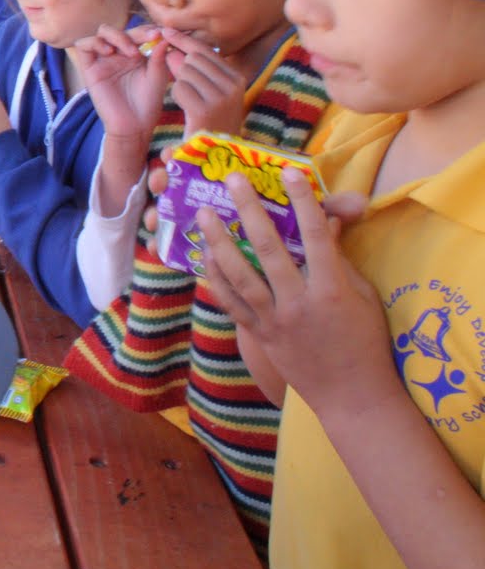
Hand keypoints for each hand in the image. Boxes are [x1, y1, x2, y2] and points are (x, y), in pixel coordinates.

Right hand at [74, 23, 172, 142]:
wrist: (134, 125)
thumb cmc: (148, 103)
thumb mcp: (158, 76)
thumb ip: (159, 56)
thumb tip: (165, 35)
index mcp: (135, 54)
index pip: (137, 32)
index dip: (148, 30)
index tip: (160, 34)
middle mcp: (118, 55)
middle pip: (120, 29)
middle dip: (135, 32)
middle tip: (149, 39)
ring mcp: (103, 60)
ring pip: (102, 32)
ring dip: (117, 35)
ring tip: (131, 52)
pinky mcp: (89, 68)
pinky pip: (84, 45)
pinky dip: (95, 42)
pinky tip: (110, 52)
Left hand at [163, 30, 246, 136]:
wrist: (214, 154)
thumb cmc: (209, 120)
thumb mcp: (210, 91)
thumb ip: (197, 69)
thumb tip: (173, 47)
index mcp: (237, 78)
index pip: (206, 50)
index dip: (184, 40)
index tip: (167, 31)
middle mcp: (233, 85)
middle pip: (193, 58)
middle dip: (178, 62)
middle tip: (177, 76)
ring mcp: (221, 98)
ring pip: (185, 71)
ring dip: (178, 81)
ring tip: (188, 98)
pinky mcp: (205, 109)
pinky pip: (179, 87)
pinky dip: (176, 95)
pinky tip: (186, 107)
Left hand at [198, 169, 389, 415]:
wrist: (353, 396)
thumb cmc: (365, 341)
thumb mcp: (363, 296)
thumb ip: (340, 258)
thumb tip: (327, 220)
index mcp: (333, 290)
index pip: (316, 236)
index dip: (303, 202)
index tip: (290, 173)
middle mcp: (300, 303)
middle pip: (269, 249)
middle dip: (249, 210)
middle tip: (233, 180)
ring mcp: (275, 321)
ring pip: (240, 275)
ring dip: (219, 242)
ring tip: (204, 213)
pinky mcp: (259, 335)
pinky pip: (230, 303)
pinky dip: (215, 278)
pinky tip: (203, 255)